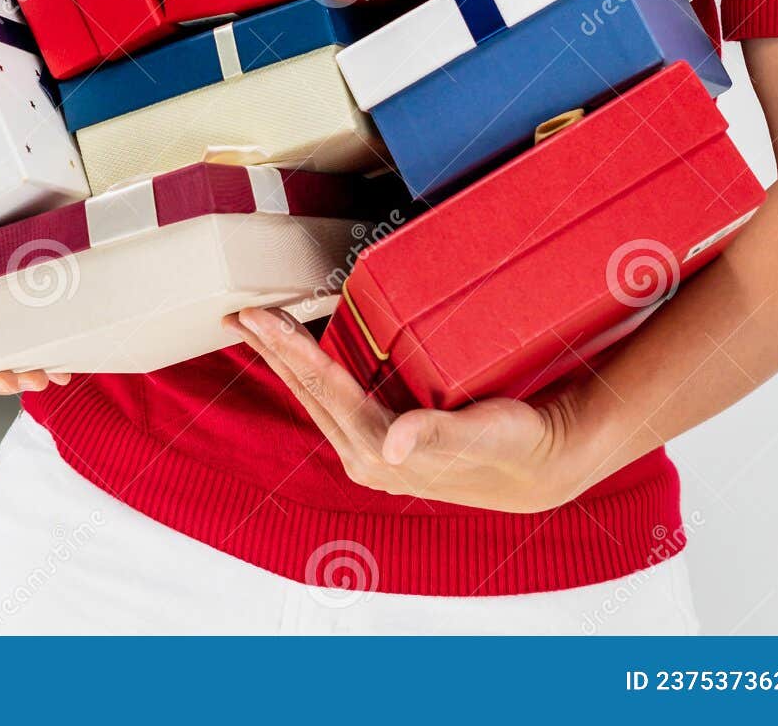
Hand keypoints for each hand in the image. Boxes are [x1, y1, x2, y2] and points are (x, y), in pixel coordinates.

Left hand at [225, 308, 600, 512]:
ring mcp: (370, 449)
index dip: (289, 349)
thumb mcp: (477, 435)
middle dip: (273, 349)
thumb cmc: (510, 444)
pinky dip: (312, 369)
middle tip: (240, 311)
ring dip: (286, 359)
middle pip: (308, 390)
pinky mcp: (380, 439)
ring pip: (315, 394)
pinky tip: (302, 349)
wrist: (537, 467)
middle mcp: (365, 455)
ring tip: (258, 325)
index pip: (323, 388)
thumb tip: (393, 451)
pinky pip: (334, 397)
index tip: (258, 318)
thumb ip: (434, 436)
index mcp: (379, 452)